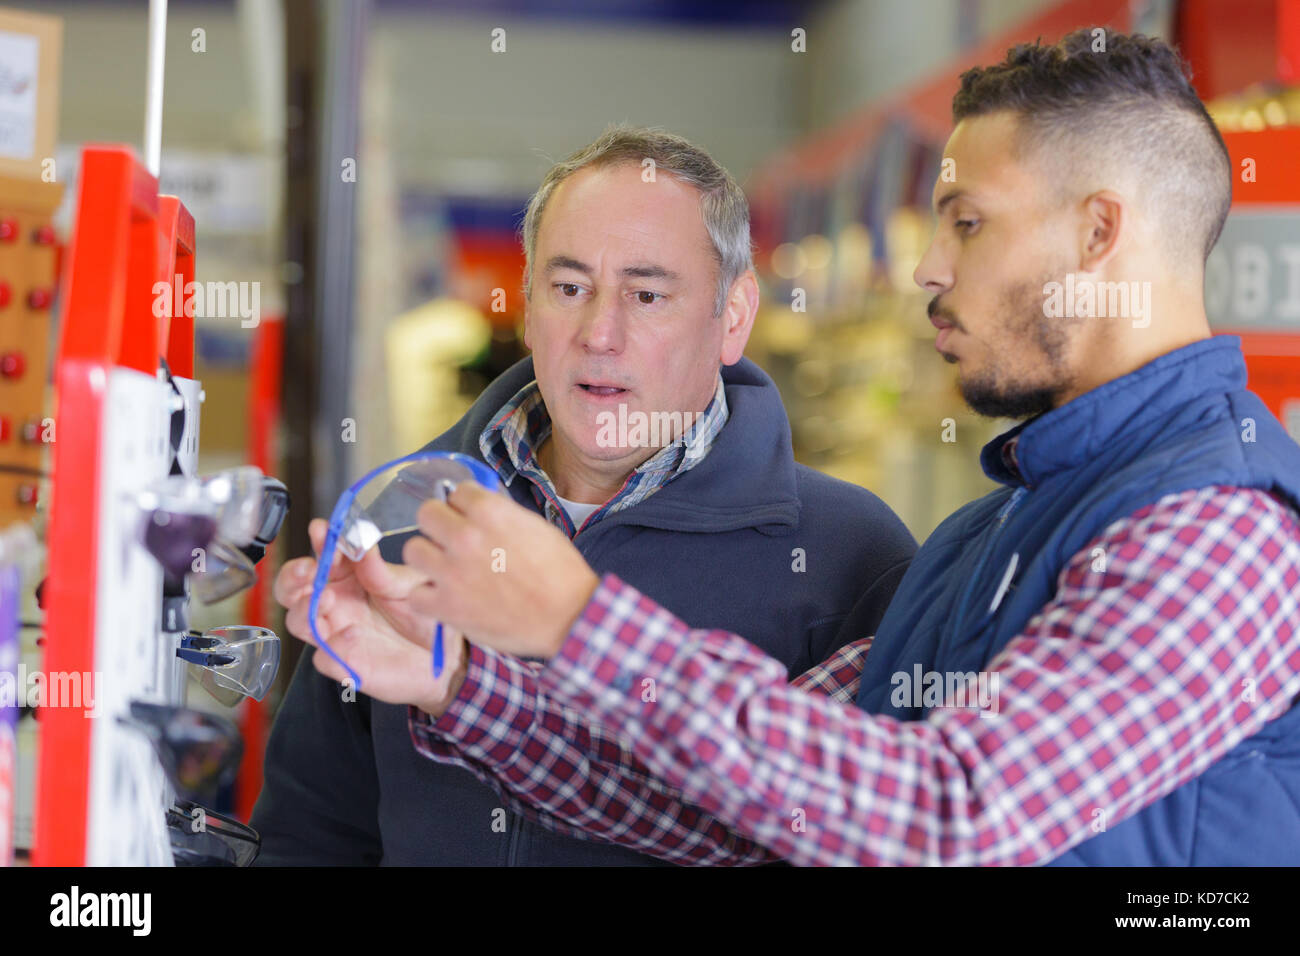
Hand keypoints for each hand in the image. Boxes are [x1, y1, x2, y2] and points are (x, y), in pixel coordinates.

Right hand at [272, 518, 468, 715]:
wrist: (448, 655)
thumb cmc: (425, 615)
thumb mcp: (409, 585)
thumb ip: (382, 569)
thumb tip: (361, 543)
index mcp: (348, 578)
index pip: (322, 557)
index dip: (317, 543)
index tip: (321, 531)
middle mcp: (336, 604)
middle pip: (293, 589)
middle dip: (292, 577)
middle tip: (309, 570)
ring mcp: (336, 634)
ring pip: (298, 621)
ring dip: (305, 608)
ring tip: (328, 598)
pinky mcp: (344, 664)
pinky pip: (324, 657)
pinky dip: (333, 645)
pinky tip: (354, 634)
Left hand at [402, 483, 599, 658]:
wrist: (568, 618)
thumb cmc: (560, 573)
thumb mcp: (535, 526)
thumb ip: (500, 514)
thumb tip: (476, 510)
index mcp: (490, 512)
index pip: (456, 492)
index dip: (464, 506)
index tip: (470, 517)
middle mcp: (465, 536)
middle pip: (426, 514)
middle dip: (439, 525)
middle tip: (452, 541)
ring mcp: (452, 572)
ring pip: (412, 550)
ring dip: (428, 558)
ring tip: (446, 570)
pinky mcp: (447, 606)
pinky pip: (417, 593)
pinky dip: (430, 597)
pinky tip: (447, 598)